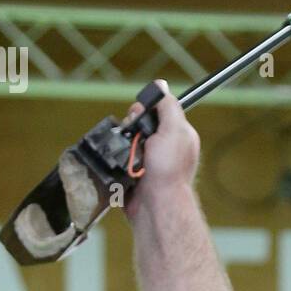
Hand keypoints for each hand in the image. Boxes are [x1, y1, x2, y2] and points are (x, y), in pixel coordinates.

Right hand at [119, 79, 199, 220]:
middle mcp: (162, 146)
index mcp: (175, 134)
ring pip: (123, 140)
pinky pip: (116, 158)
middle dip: (130, 127)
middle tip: (136, 139)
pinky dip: (114, 159)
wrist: (156, 205)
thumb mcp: (174, 130)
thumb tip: (160, 85)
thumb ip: (168, 106)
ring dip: (121, 144)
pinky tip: (120, 164)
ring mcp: (145, 161)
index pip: (155, 110)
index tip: (140, 115)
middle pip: (136, 124)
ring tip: (128, 155)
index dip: (144, 110)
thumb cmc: (169, 170)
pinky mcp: (130, 173)